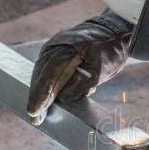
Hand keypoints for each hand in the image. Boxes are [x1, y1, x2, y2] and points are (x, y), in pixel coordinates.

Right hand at [27, 10, 132, 124]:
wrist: (114, 31)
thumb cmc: (109, 50)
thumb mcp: (100, 70)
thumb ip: (81, 85)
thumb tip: (63, 98)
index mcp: (67, 50)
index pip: (49, 75)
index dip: (41, 95)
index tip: (34, 111)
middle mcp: (55, 48)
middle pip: (41, 75)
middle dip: (37, 98)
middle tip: (35, 119)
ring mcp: (54, 49)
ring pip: (42, 73)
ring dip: (40, 93)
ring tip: (38, 113)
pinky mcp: (56, 53)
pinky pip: (47, 70)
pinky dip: (47, 84)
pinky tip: (47, 99)